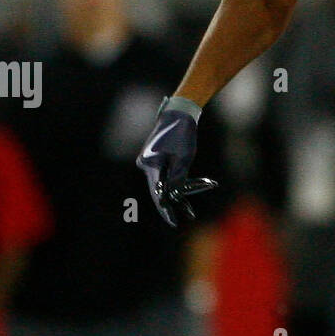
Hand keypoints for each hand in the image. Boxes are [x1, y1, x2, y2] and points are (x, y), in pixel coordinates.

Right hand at [136, 97, 217, 227]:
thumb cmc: (181, 134)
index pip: (157, 193)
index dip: (165, 209)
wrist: (177, 113)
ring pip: (161, 183)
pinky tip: (182, 195)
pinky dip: (173, 184)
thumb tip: (173, 196)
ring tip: (189, 210)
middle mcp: (145, 164)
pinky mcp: (154, 159)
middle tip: (181, 218)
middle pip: (158, 189)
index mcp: (150, 164)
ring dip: (175, 194)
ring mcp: (148, 162)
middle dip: (171, 204)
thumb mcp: (184, 158)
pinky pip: (163, 176)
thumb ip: (178, 178)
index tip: (172, 222)